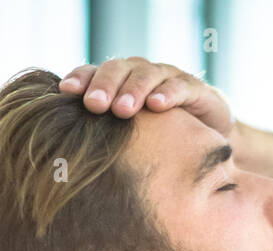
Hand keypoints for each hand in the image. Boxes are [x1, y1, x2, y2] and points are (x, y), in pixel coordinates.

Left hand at [58, 57, 233, 135]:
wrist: (207, 134)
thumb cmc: (158, 138)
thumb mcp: (127, 137)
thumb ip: (101, 137)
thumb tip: (65, 160)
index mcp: (118, 82)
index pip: (93, 72)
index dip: (81, 78)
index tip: (66, 92)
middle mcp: (139, 74)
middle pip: (117, 69)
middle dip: (104, 86)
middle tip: (94, 105)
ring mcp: (167, 78)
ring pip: (146, 74)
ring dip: (133, 90)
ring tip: (123, 110)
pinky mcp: (194, 88)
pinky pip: (179, 86)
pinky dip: (167, 94)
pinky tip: (157, 105)